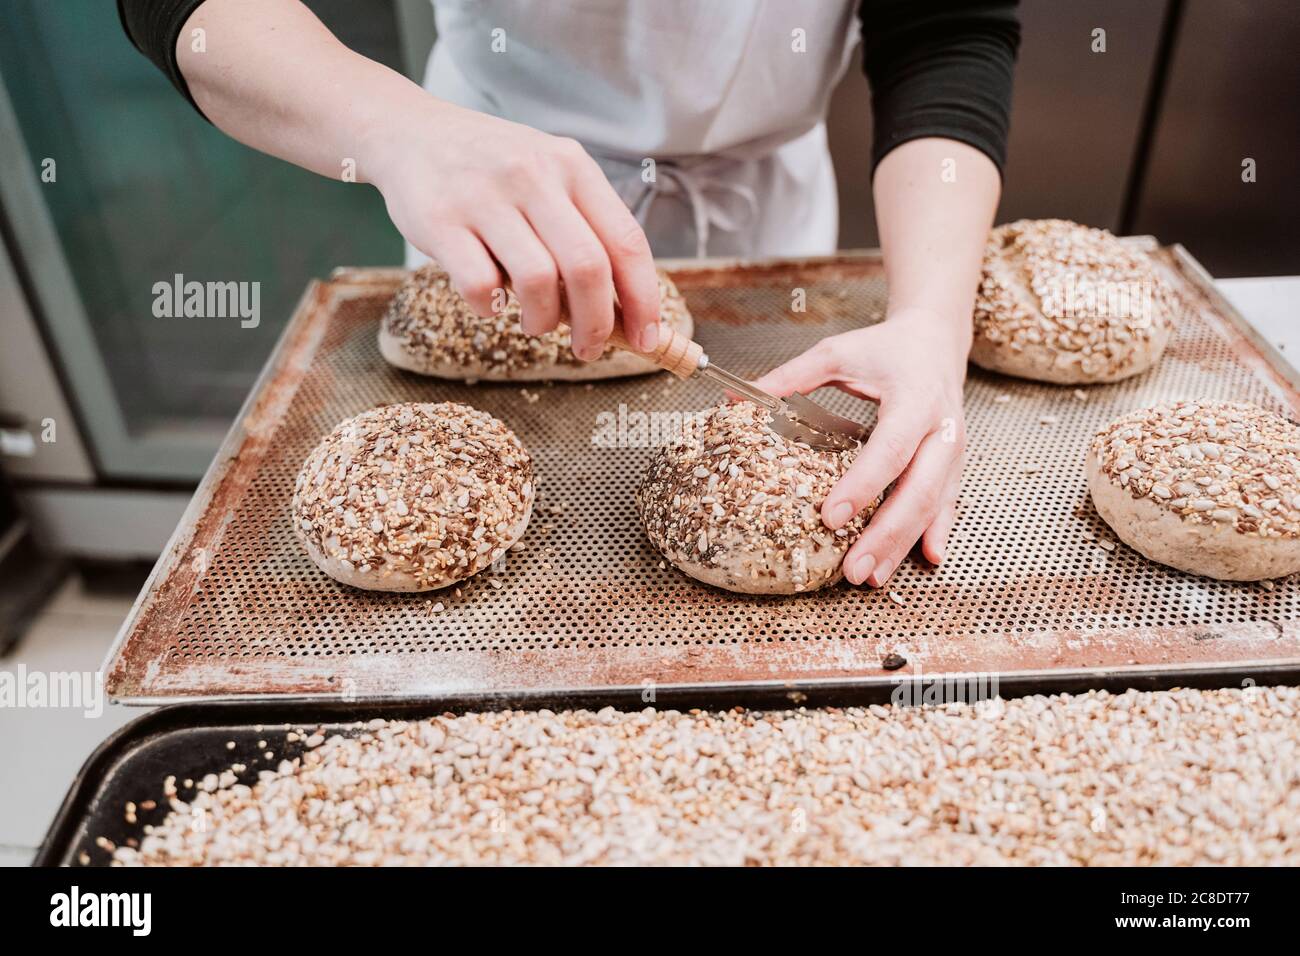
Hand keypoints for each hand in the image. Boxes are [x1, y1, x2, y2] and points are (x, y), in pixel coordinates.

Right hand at [366, 101, 660, 359]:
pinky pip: (481, 285)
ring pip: (538, 281)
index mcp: (573, 167)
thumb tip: (622, 310)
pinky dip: (492, 308)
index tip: (647, 338)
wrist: (412, 132)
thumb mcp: (548, 177)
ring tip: (535, 324)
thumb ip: (584, 229)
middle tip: (590, 349)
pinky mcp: (441, 220)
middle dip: (597, 324)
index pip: (626, 242)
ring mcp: (485, 197)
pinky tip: (491, 302)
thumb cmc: (494, 170)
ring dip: (543, 321)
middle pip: (587, 268)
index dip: (643, 299)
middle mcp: (533, 176)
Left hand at [753, 308, 968, 586]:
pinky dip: (939, 531)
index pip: (889, 449)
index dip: (862, 485)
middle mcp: (941, 428)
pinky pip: (950, 503)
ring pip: (934, 505)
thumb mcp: (836, 353)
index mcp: (914, 398)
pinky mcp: (956, 464)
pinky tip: (927, 558)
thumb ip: (790, 378)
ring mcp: (954, 450)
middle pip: (918, 490)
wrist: (936, 339)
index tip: (830, 517)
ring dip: (904, 545)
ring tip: (872, 577)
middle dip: (885, 535)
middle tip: (852, 569)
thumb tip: (735, 398)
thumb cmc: (884, 348)